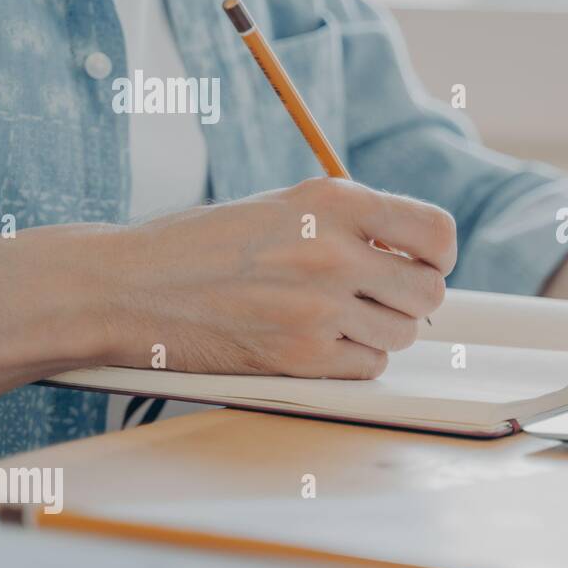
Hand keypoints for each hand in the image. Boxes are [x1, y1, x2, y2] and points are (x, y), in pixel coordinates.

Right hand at [99, 177, 455, 378]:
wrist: (129, 286)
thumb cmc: (207, 243)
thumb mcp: (286, 205)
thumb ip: (354, 223)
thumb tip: (420, 255)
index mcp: (334, 201)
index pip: (438, 233)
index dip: (438, 255)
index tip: (422, 263)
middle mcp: (333, 251)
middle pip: (429, 292)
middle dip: (411, 298)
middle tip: (378, 297)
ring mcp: (318, 308)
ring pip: (402, 334)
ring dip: (380, 331)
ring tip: (334, 317)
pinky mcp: (301, 357)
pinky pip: (369, 367)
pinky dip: (352, 360)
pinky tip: (314, 341)